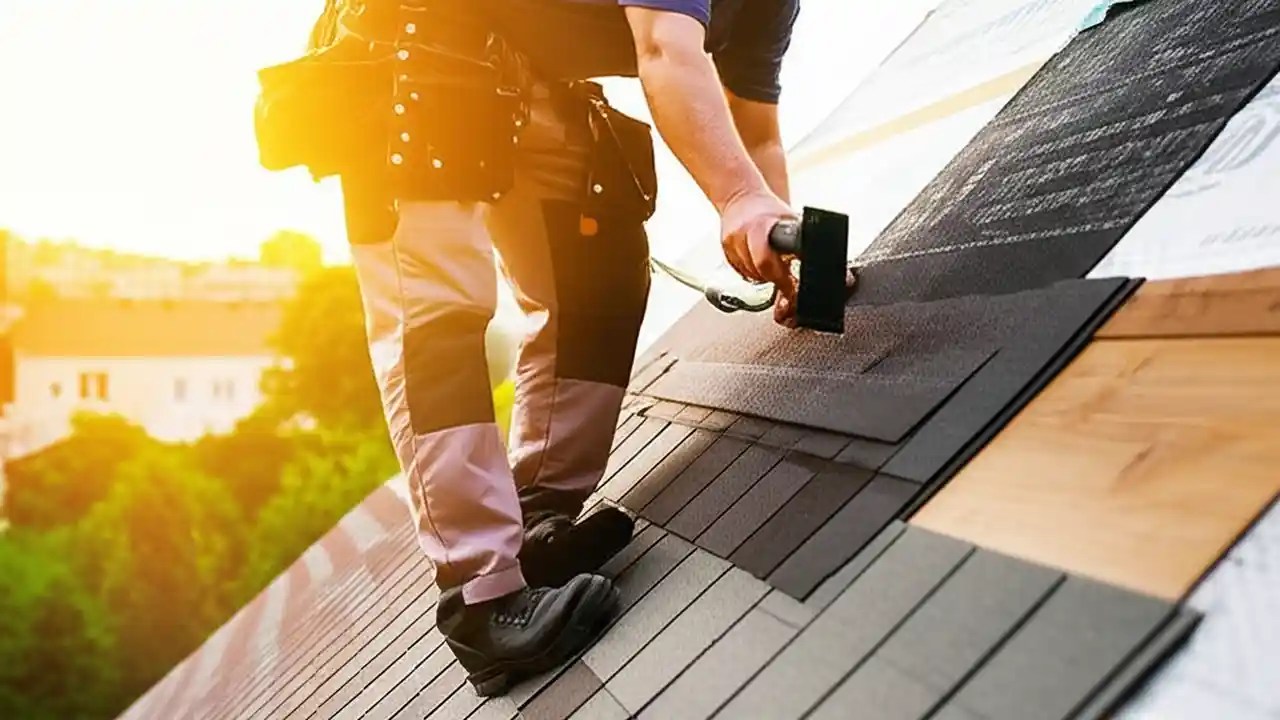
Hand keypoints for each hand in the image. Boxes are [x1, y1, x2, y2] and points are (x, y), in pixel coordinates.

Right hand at [720, 190, 797, 326]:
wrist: (740, 197)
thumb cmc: (767, 208)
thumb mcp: (789, 219)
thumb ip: (798, 240)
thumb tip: (819, 260)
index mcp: (759, 225)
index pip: (766, 261)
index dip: (780, 277)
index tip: (790, 286)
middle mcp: (741, 235)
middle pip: (758, 272)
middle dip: (774, 278)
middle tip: (785, 278)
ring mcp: (730, 243)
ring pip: (749, 275)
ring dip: (763, 276)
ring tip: (773, 265)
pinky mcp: (725, 251)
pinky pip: (740, 271)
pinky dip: (751, 271)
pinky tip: (758, 261)